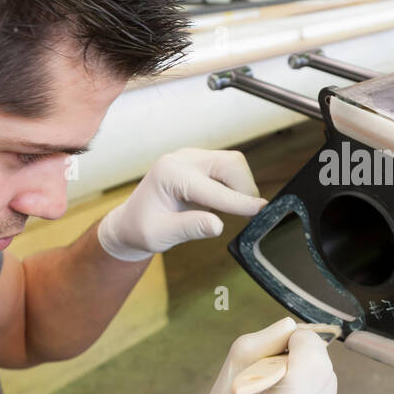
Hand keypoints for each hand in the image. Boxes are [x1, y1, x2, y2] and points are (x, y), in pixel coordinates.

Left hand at [96, 147, 267, 260]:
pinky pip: (228, 167)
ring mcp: (192, 158)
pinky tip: (230, 203)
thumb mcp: (160, 235)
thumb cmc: (142, 229)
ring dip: (243, 185)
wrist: (132, 222)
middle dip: (245, 188)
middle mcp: (182, 159)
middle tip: (251, 215)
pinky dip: (236, 184)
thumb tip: (217, 226)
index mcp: (169, 174)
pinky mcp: (201, 163)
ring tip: (241, 210)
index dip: (238, 202)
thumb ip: (189, 228)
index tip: (261, 211)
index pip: (213, 188)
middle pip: (230, 164)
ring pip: (233, 162)